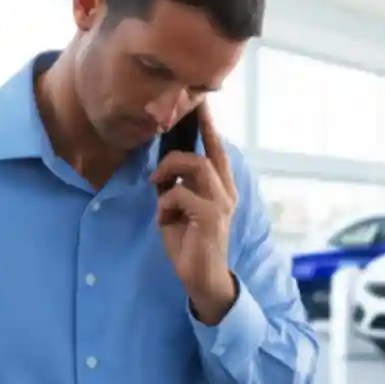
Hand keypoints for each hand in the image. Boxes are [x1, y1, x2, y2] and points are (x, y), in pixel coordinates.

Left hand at [151, 102, 238, 323]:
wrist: (203, 279)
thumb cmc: (190, 244)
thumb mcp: (179, 210)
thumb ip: (176, 188)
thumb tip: (162, 170)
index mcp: (222, 188)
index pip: (217, 151)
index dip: (209, 127)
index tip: (200, 104)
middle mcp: (226, 192)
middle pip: (208, 153)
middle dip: (186, 143)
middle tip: (167, 146)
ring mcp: (221, 204)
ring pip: (197, 166)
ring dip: (170, 172)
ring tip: (157, 185)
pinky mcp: (211, 217)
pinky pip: (181, 194)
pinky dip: (165, 202)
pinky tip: (163, 217)